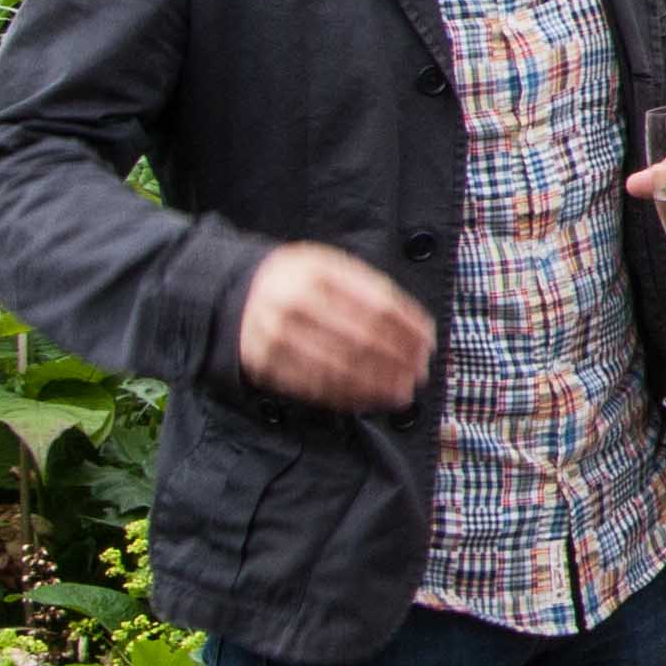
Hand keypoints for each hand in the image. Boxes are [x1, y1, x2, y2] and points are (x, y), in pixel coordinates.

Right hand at [236, 243, 434, 410]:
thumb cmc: (300, 279)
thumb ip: (371, 288)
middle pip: (361, 339)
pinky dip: (346, 397)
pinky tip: (369, 400)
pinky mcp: (265, 365)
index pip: (378, 305)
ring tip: (403, 393)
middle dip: (398, 361)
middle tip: (421, 374)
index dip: (409, 329)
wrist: (236, 291)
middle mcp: (294, 303)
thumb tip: (416, 326)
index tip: (429, 344)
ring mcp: (276, 336)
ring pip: (339, 368)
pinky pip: (313, 387)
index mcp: (319, 273)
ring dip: (377, 385)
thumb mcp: (332, 264)